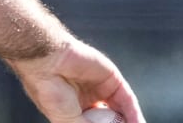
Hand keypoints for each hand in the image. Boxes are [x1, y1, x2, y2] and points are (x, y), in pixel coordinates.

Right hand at [7, 38, 144, 122]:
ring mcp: (101, 89)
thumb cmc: (49, 93)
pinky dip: (134, 114)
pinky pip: (127, 100)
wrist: (48, 64)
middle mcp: (89, 100)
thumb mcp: (68, 121)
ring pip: (121, 111)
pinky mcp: (112, 79)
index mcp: (74, 111)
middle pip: (110, 119)